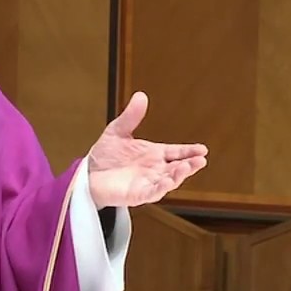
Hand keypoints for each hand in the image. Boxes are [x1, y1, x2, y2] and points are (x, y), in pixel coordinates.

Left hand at [86, 91, 207, 208]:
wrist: (88, 173)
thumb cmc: (106, 155)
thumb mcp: (118, 131)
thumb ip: (131, 116)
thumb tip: (140, 95)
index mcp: (154, 154)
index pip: (176, 152)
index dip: (189, 151)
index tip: (202, 149)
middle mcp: (154, 169)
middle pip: (177, 168)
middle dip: (190, 164)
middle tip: (201, 159)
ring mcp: (147, 183)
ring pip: (168, 181)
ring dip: (178, 175)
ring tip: (186, 167)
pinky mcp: (137, 194)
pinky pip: (151, 192)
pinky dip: (160, 188)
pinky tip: (166, 181)